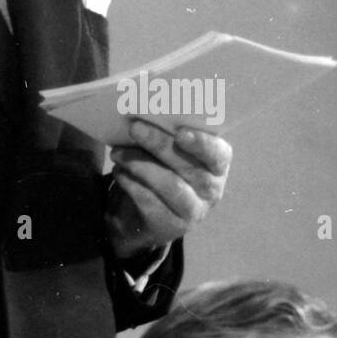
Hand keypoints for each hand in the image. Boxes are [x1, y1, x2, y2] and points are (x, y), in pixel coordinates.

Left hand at [105, 120, 231, 260]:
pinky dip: (131, 183)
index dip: (202, 144)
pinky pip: (150, 202)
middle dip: (159, 143)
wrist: (142, 214)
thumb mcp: (168, 151)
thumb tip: (145, 110)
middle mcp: (211, 190)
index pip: (219, 154)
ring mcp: (194, 211)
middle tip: (134, 127)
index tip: (181, 133)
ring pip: (170, 185)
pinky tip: (119, 171)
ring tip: (117, 152)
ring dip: (140, 164)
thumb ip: (166, 133)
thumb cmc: (160, 168)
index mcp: (216, 165)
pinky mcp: (171, 226)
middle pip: (188, 166)